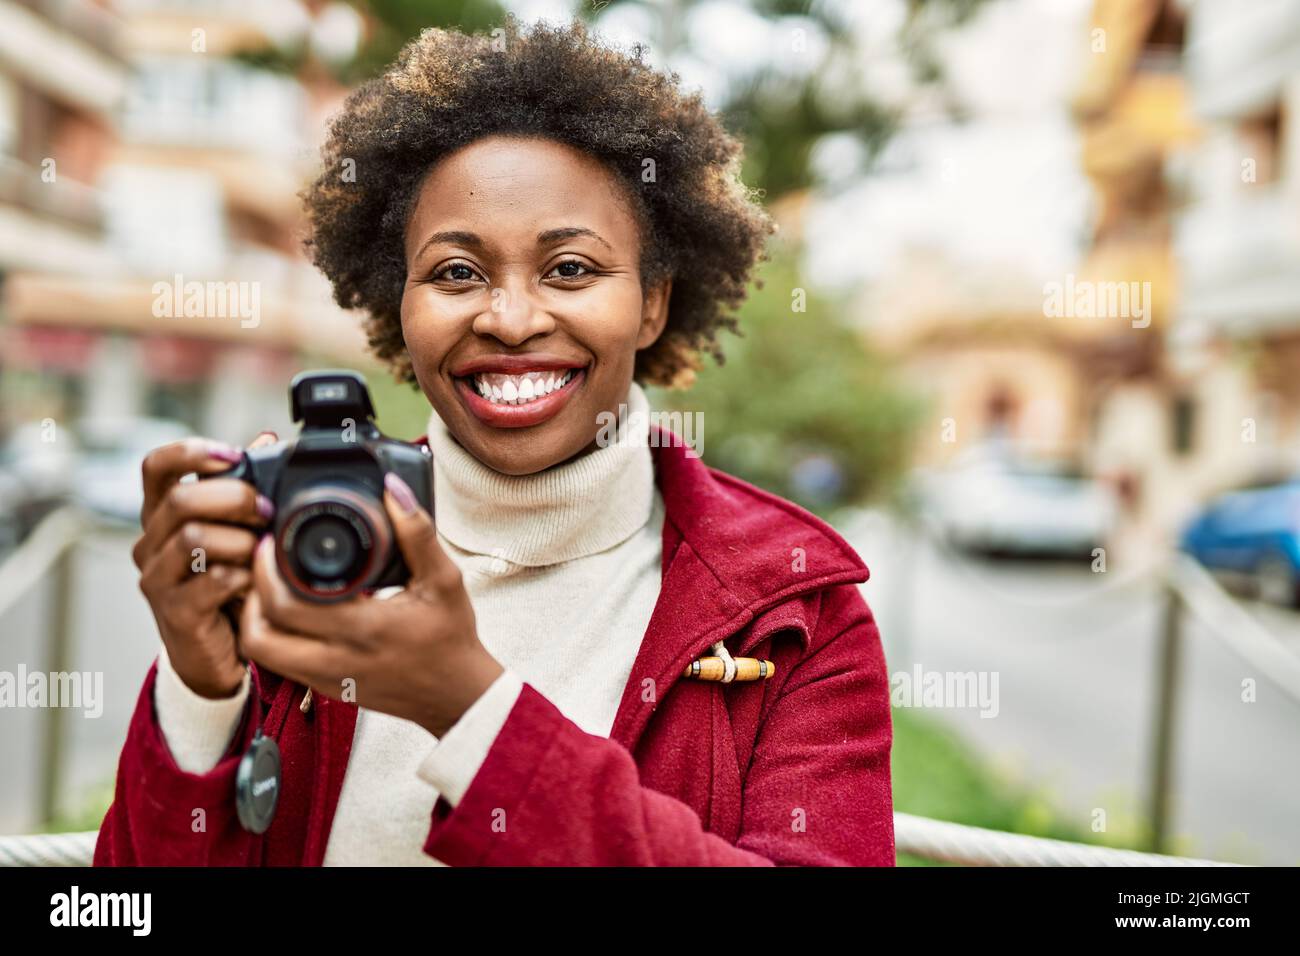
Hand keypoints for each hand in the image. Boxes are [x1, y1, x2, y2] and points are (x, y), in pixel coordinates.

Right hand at [134, 431, 277, 698]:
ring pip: (193, 539)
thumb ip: (245, 486)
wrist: (216, 651)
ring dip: (240, 541)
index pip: (156, 466)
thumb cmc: (226, 583)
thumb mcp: (236, 530)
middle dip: (234, 498)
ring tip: (261, 552)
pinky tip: (255, 581)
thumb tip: (264, 439)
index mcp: (162, 514)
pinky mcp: (175, 612)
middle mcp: (151, 542)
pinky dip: (242, 576)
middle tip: (266, 512)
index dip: (191, 452)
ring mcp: (158, 578)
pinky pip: (211, 581)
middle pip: (181, 500)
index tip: (233, 456)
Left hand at [238, 473, 503, 737]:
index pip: (288, 605)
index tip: (271, 540)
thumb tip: (393, 490)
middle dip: (253, 588)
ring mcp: (327, 679)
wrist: (456, 694)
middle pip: (261, 631)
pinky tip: (286, 610)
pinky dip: (270, 634)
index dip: (267, 570)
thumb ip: (418, 533)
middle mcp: (338, 659)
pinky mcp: (325, 688)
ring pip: (261, 652)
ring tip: (269, 585)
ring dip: (254, 616)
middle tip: (263, 558)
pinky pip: (277, 663)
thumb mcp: (443, 579)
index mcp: (365, 629)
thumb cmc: (450, 636)